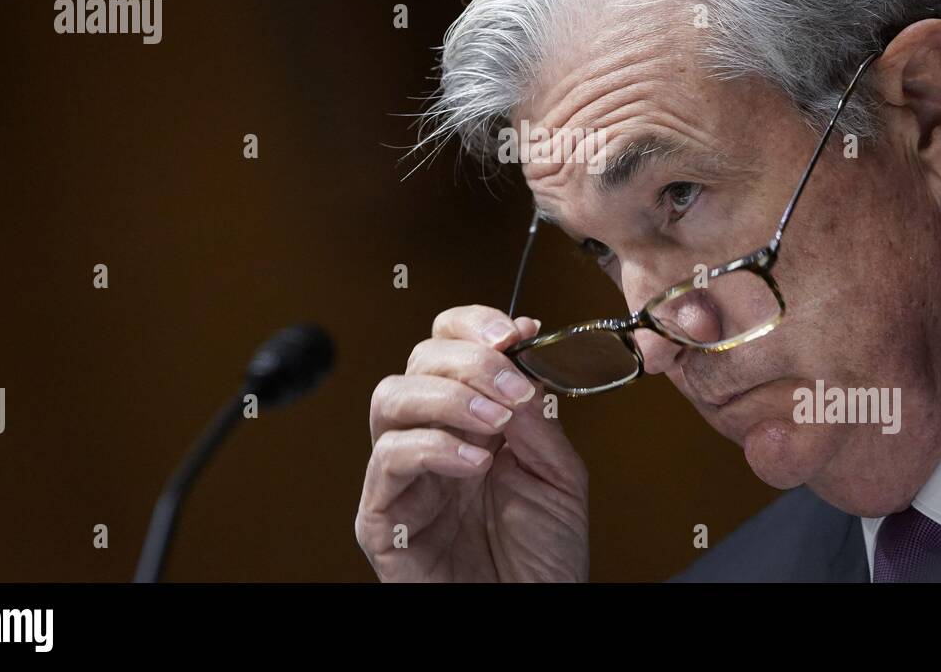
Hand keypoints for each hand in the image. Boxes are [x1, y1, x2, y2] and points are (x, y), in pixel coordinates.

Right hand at [355, 305, 588, 580]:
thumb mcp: (559, 474)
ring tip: (496, 423)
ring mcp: (403, 475)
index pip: (447, 345)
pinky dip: (434, 447)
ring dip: (449, 397)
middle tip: (513, 384)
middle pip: (418, 361)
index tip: (516, 333)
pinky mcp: (382, 515)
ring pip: (390, 397)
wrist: (534, 615)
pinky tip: (476, 462)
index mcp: (470, 419)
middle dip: (470, 360)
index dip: (474, 326)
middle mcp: (431, 437)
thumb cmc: (542, 559)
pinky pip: (388, 458)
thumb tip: (523, 357)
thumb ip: (539, 416)